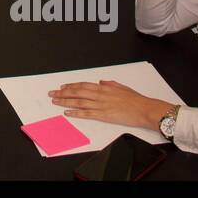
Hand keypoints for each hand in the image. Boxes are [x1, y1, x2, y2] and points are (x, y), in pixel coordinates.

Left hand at [48, 80, 175, 130]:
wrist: (144, 109)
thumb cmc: (136, 99)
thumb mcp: (122, 87)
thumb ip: (110, 84)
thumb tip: (101, 82)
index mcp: (104, 87)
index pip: (83, 85)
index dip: (71, 86)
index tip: (62, 87)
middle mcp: (101, 95)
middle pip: (77, 92)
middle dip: (63, 93)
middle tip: (52, 93)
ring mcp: (101, 105)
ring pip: (79, 102)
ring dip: (65, 101)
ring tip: (55, 102)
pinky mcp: (104, 115)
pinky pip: (87, 114)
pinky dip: (76, 112)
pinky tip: (68, 112)